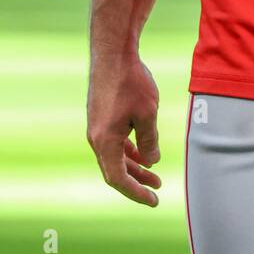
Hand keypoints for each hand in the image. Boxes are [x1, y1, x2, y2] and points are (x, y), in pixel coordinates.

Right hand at [87, 54, 162, 205]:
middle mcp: (96, 137)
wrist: (113, 53)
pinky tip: (144, 152)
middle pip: (115, 170)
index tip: (153, 200)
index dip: (136, 192)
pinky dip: (128, 151)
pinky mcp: (101, 117)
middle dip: (137, 182)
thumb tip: (151, 161)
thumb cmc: (130, 82)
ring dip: (134, 166)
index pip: (118, 178)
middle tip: (157, 191)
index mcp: (104, 141)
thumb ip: (149, 141)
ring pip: (115, 156)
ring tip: (155, 175)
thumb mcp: (147, 114)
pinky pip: (114, 142)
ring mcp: (97, 127)